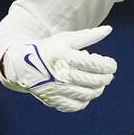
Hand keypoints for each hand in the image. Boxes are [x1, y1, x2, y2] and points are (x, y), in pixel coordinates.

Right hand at [0, 27, 116, 111]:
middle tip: (108, 75)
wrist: (22, 65)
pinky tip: (86, 93)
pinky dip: (85, 100)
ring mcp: (57, 89)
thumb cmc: (49, 49)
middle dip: (106, 78)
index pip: (96, 65)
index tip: (111, 65)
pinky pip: (76, 105)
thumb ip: (89, 36)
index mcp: (66, 57)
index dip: (109, 66)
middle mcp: (61, 74)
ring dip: (98, 89)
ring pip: (87, 94)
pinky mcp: (54, 100)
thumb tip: (109, 29)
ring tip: (100, 84)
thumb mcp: (66, 39)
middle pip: (94, 81)